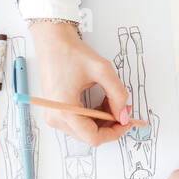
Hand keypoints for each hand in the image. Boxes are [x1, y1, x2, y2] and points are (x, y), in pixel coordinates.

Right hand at [29, 19, 130, 145]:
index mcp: (65, 110)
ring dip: (102, 120)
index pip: (94, 137)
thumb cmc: (70, 53)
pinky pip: (79, 123)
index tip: (127, 121)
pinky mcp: (56, 111)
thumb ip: (117, 94)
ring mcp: (54, 116)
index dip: (114, 132)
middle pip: (90, 136)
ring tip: (111, 101)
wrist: (52, 41)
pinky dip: (93, 116)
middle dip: (110, 125)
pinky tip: (101, 102)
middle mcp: (56, 117)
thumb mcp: (102, 70)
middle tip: (123, 109)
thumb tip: (123, 115)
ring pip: (85, 131)